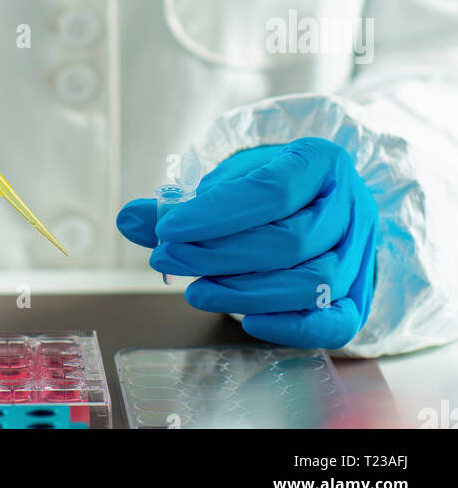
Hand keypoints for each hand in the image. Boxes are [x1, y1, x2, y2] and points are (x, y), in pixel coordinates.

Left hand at [117, 137, 378, 348]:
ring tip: (195, 290)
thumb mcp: (230, 181)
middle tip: (168, 257)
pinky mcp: (360, 295)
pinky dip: (290, 326)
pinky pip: (336, 322)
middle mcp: (350, 206)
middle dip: (221, 255)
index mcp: (320, 160)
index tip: (168, 228)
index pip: (272, 190)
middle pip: (290, 241)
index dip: (217, 213)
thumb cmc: (270, 189)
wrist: (320, 202)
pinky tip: (246, 320)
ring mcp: (361, 253)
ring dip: (245, 292)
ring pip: (312, 283)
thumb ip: (181, 203)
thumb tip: (127, 218)